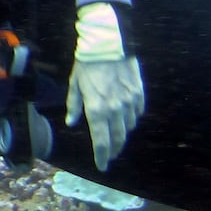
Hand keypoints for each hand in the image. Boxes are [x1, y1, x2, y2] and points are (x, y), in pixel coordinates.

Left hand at [66, 55, 144, 170]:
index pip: (101, 141)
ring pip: (128, 127)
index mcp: (96, 110)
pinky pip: (137, 113)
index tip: (102, 165)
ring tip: (117, 136)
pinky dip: (131, 118)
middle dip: (113, 149)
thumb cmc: (87, 64)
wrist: (109, 44)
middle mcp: (115, 110)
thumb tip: (72, 122)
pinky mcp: (139, 93)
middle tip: (110, 155)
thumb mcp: (74, 84)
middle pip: (117, 138)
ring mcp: (129, 102)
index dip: (102, 156)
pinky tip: (127, 118)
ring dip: (122, 133)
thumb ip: (74, 106)